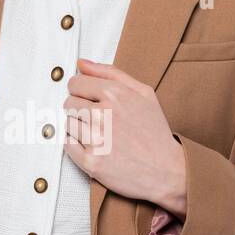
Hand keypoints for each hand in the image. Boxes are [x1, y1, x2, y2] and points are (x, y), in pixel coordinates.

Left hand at [63, 58, 187, 216]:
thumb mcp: (143, 93)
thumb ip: (110, 73)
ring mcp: (96, 140)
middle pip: (69, 103)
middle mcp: (103, 115)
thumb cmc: (155, 132)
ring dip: (79, 127)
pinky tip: (94, 146)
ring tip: (100, 134)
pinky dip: (76, 145)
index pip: (75, 83)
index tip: (88, 98)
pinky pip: (67, 145)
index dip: (81, 90)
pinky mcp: (91, 162)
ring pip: (68, 123)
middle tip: (98, 119)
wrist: (166, 170)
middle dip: (80, 108)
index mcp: (115, 95)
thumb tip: (81, 63)